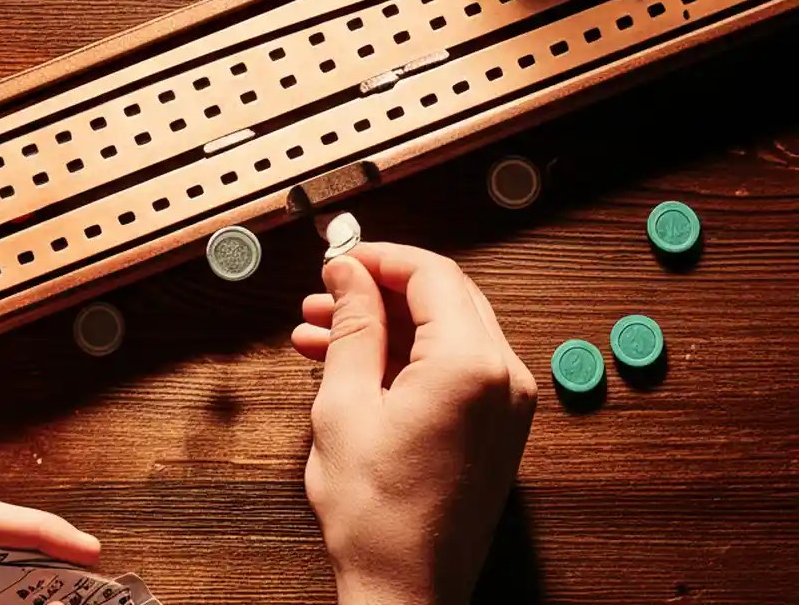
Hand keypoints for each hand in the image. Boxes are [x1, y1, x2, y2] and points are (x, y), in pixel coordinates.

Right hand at [292, 243, 535, 604]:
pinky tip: (353, 367)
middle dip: (379, 291)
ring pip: (445, 332)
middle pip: (444, 298)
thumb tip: (349, 273)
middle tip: (326, 296)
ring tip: (323, 335)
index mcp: (471, 365)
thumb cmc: (378, 516)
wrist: (407, 589)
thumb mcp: (345, 405)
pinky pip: (453, 368)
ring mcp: (506, 405)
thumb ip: (353, 327)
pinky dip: (406, 359)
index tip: (339, 259)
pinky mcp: (496, 428)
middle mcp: (503, 379)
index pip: (431, 275)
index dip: (378, 258)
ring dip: (387, 326)